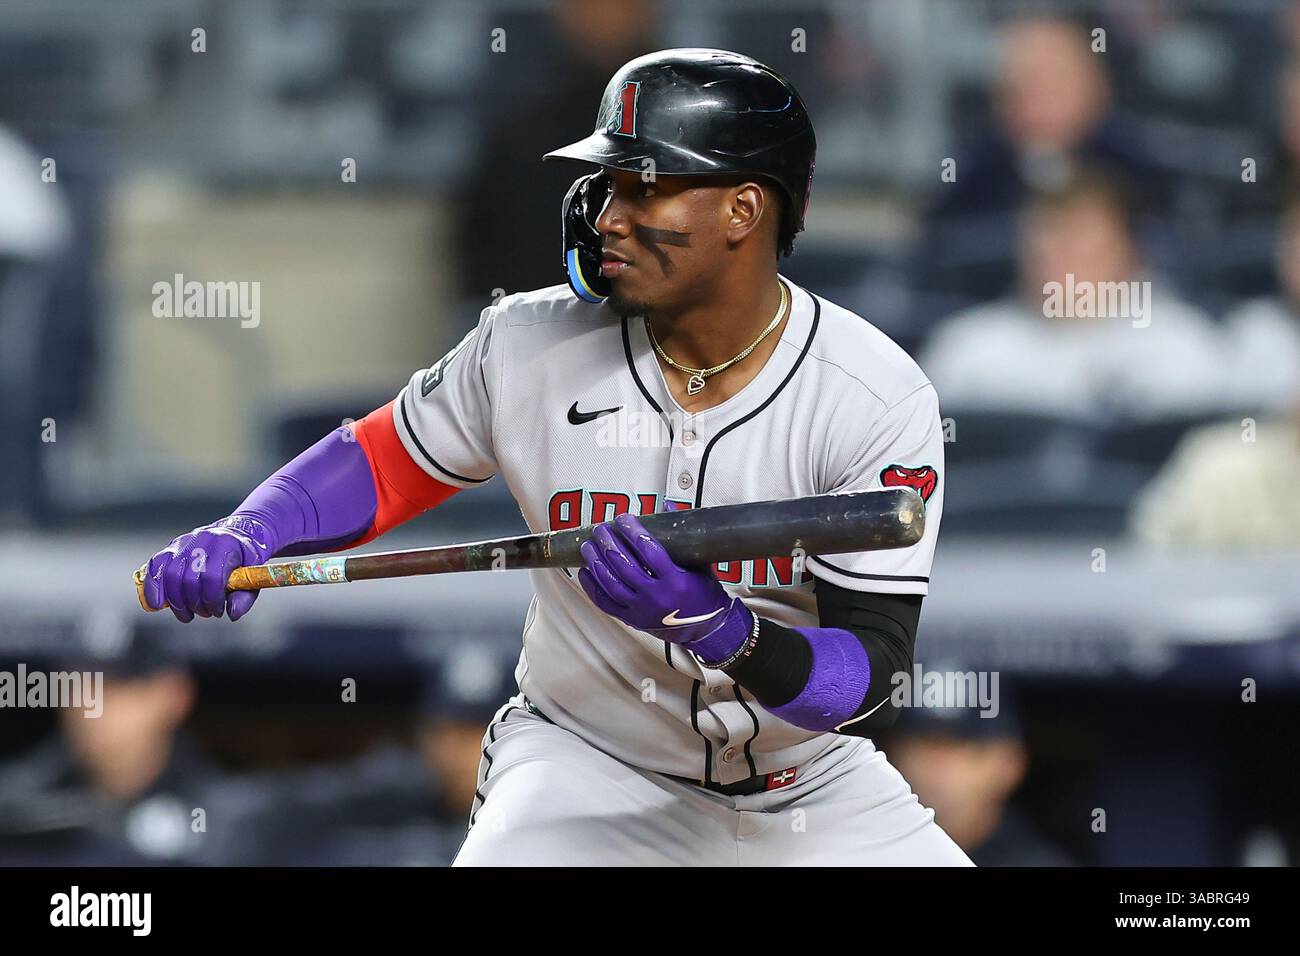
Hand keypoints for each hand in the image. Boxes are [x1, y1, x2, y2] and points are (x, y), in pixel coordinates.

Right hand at [140, 515, 276, 622]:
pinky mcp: (170, 547)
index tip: (218, 610)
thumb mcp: (254, 573)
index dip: (212, 599)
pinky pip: (154, 566)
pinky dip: (153, 587)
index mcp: (225, 545)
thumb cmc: (246, 556)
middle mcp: (201, 540)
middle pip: (188, 579)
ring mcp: (183, 542)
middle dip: (194, 604)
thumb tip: (232, 614)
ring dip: (175, 602)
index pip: (211, 577)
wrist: (238, 532)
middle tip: (204, 613)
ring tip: (187, 614)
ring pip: (169, 575)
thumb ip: (245, 595)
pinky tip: (158, 604)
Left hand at [578, 513, 752, 661]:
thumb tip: (668, 505)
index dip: (632, 531)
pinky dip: (592, 586)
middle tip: (602, 528)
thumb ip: (683, 535)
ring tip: (588, 546)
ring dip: (596, 562)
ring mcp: (642, 610)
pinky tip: (585, 572)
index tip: (625, 519)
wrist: (707, 629)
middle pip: (625, 565)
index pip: (648, 549)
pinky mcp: (633, 619)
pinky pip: (606, 603)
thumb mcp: (700, 564)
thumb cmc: (704, 595)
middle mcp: (657, 596)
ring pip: (611, 583)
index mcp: (675, 580)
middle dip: (609, 543)